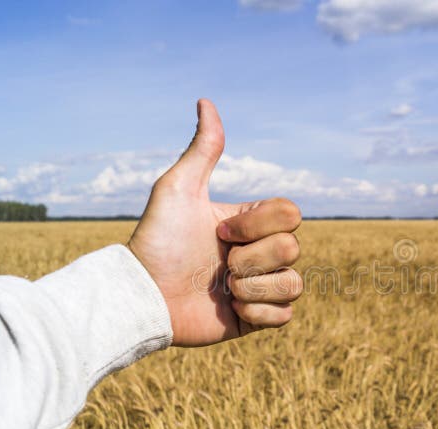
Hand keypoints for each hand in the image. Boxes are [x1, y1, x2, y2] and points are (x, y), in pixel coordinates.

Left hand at [128, 99, 302, 346]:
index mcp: (250, 222)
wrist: (143, 296)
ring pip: (294, 283)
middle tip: (217, 265)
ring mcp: (261, 286)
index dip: (257, 225)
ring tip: (223, 289)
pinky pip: (285, 315)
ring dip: (253, 287)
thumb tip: (205, 101)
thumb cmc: (157, 241)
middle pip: (293, 248)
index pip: (290, 214)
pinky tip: (230, 308)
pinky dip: (258, 312)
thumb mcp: (178, 189)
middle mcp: (260, 252)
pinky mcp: (257, 318)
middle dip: (250, 258)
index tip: (219, 231)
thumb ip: (202, 150)